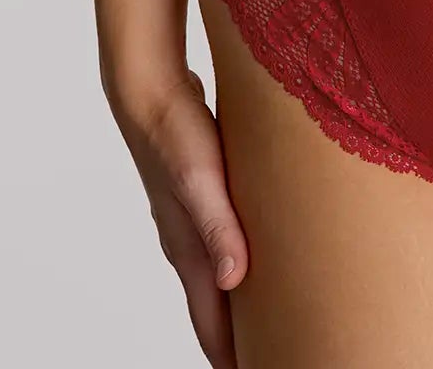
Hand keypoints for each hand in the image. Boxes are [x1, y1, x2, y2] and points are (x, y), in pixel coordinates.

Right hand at [111, 66, 250, 367]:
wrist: (151, 91)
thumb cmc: (176, 133)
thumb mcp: (201, 180)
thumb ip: (217, 228)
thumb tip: (233, 280)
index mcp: (190, 253)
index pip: (211, 326)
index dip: (233, 358)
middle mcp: (189, 246)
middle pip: (216, 312)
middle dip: (243, 339)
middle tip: (280, 351)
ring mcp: (194, 224)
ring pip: (221, 279)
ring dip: (243, 304)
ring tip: (275, 318)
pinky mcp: (204, 199)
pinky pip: (226, 245)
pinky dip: (242, 263)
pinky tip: (263, 255)